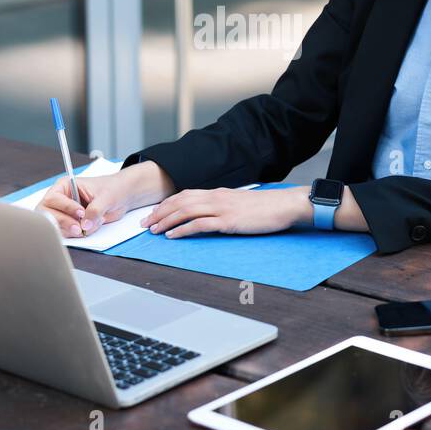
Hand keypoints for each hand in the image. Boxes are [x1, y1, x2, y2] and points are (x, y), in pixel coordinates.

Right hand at [35, 172, 133, 238]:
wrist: (122, 197)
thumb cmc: (113, 189)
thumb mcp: (106, 197)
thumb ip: (95, 210)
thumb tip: (84, 225)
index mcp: (65, 186)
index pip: (53, 198)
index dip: (66, 207)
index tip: (81, 212)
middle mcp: (61, 200)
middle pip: (49, 214)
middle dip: (64, 222)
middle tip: (79, 228)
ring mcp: (64, 213)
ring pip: (56, 226)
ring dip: (73, 230)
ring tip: (90, 225)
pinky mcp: (70, 225)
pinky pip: (66, 234)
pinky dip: (77, 235)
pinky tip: (89, 228)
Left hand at [140, 186, 310, 238]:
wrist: (285, 205)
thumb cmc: (267, 208)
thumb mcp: (240, 204)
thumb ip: (224, 207)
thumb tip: (211, 217)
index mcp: (218, 193)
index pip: (185, 195)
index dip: (167, 204)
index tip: (154, 214)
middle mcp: (216, 197)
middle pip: (180, 202)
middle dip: (159, 213)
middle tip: (145, 224)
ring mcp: (221, 208)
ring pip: (185, 211)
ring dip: (166, 221)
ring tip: (154, 231)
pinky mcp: (228, 221)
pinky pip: (199, 224)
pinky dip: (182, 230)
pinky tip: (173, 236)